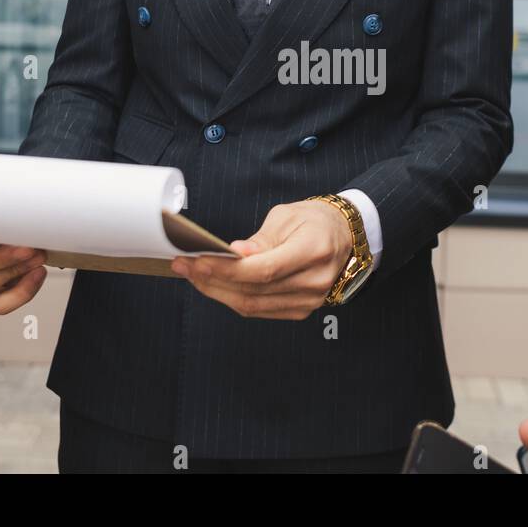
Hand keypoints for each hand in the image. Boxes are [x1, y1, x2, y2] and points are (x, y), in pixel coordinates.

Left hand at [170, 200, 353, 320]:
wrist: (344, 236)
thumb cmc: (316, 220)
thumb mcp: (288, 216)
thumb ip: (261, 239)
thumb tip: (235, 254)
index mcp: (313, 251)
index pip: (264, 269)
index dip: (227, 269)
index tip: (198, 261)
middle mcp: (313, 281)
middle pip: (253, 290)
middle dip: (212, 279)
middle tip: (184, 266)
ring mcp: (309, 300)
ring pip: (252, 304)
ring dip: (217, 292)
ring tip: (193, 276)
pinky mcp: (300, 310)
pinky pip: (259, 310)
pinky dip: (233, 299)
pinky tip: (215, 286)